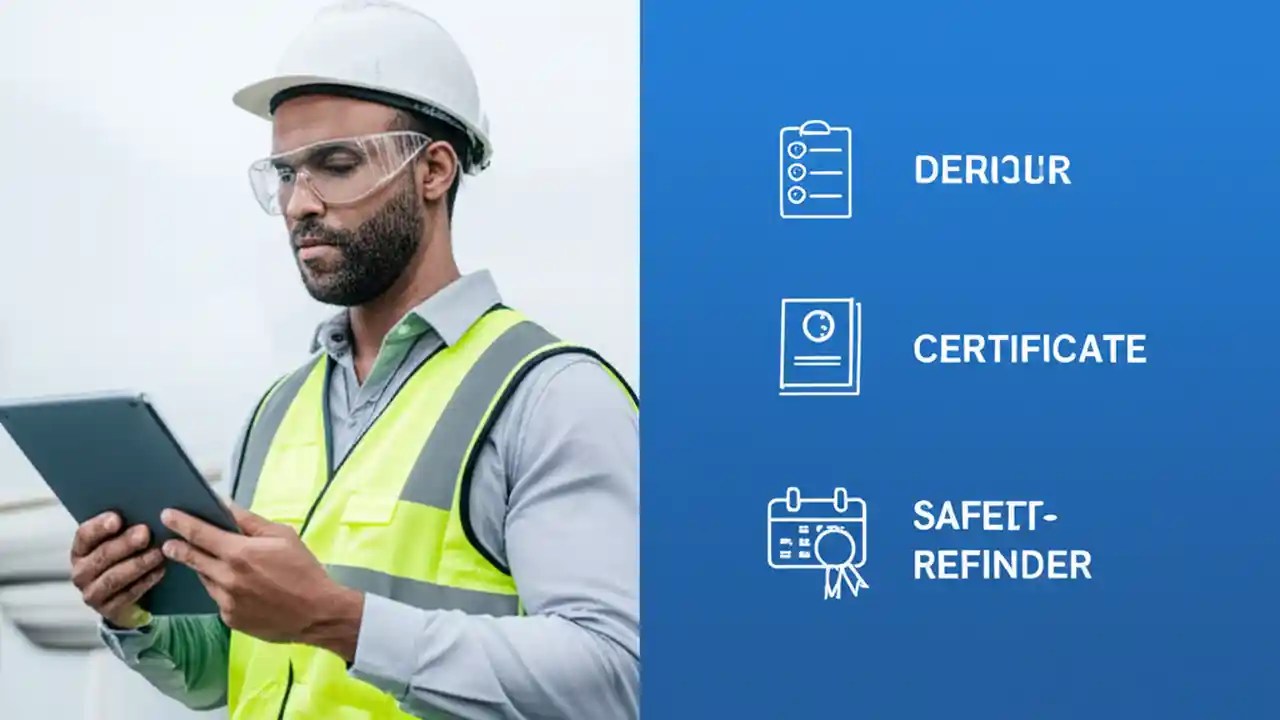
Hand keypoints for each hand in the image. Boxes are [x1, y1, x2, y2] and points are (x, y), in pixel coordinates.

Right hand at [70, 511, 165, 628]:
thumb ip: (126, 528)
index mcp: (81, 550)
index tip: (117, 518)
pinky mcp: (108, 609)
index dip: (99, 527)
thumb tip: (146, 508)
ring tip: (158, 553)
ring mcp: (92, 592)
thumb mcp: (121, 543)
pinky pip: (126, 595)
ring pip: (113, 577)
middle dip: (124, 543)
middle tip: (145, 532)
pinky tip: (159, 571)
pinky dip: (145, 582)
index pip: (84, 535)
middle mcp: (81, 572)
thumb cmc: (125, 560)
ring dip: (137, 564)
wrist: (127, 597)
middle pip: (101, 556)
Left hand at [160, 504, 362, 660]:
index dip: (181, 523)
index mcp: (240, 553)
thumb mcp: (283, 536)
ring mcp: (226, 601)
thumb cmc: (304, 570)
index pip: (200, 533)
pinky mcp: (229, 619)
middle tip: (169, 544)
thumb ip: (250, 521)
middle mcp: (227, 578)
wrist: (318, 613)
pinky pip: (218, 599)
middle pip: (193, 558)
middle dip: (178, 548)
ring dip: (206, 569)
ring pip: (205, 579)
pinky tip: (241, 588)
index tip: (167, 516)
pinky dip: (223, 589)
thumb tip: (226, 505)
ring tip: (221, 565)